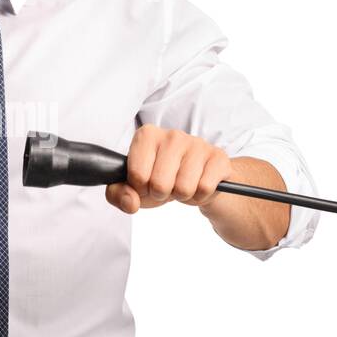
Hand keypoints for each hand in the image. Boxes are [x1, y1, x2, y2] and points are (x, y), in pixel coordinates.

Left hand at [106, 124, 231, 213]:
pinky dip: (200, 196)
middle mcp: (172, 135)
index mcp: (147, 136)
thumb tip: (130, 202)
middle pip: (159, 184)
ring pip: (183, 188)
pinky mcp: (218, 156)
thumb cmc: (162, 179)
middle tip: (167, 186)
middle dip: (162, 194)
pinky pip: (205, 188)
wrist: (197, 180)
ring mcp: (197, 143)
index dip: (140, 189)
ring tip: (182, 185)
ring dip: (182, 196)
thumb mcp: (134, 188)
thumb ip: (118, 195)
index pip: (136, 175)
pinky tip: (198, 185)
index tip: (146, 183)